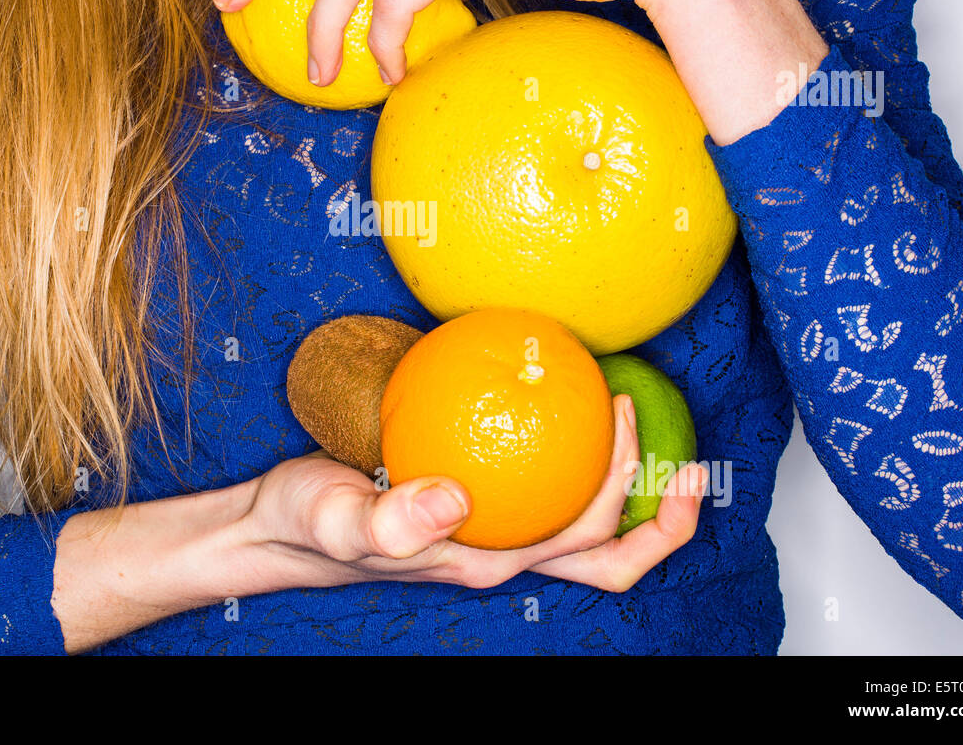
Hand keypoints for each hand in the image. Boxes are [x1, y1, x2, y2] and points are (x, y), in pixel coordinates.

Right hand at [245, 393, 706, 592]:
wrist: (277, 522)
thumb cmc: (306, 522)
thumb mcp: (334, 516)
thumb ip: (388, 518)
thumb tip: (456, 497)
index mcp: (488, 560)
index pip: (589, 546)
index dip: (632, 498)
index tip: (623, 415)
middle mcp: (502, 550)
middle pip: (606, 553)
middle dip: (662, 515)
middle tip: (685, 452)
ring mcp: (491, 530)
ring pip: (581, 525)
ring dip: (626, 485)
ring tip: (640, 421)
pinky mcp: (471, 502)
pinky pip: (540, 484)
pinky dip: (569, 453)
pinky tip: (559, 403)